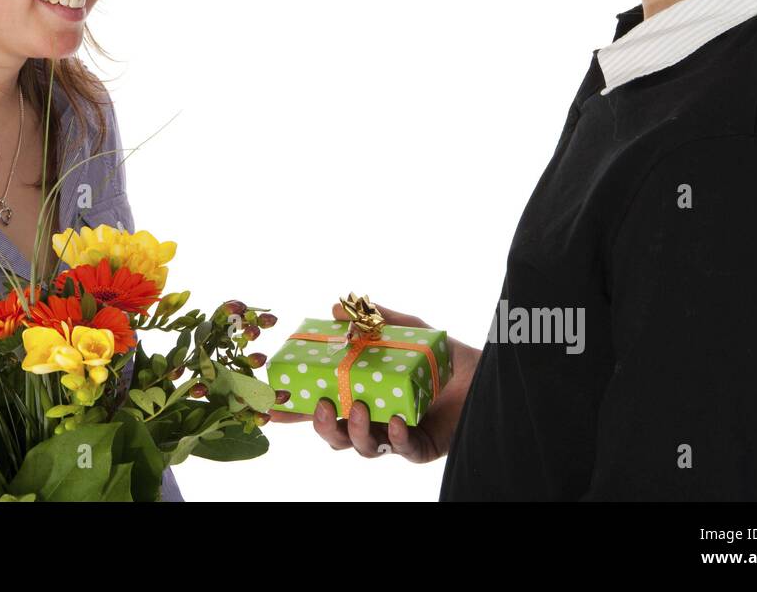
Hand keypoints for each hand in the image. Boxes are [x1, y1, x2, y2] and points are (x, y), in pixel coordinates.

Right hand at [267, 301, 480, 463]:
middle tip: (324, 404)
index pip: (323, 407)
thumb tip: (334, 306)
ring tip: (359, 411)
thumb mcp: (405, 330)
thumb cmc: (441, 355)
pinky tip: (395, 421)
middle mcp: (375, 421)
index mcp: (363, 396)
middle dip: (322, 425)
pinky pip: (403, 450)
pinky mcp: (423, 447)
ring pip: (363, 448)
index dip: (296, 410)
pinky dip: (395, 438)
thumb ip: (372, 319)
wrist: (484, 372)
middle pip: (336, 436)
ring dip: (354, 432)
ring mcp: (396, 437)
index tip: (272, 406)